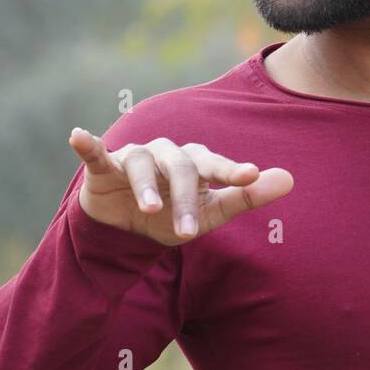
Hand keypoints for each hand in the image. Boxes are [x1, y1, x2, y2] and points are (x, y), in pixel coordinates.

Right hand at [67, 129, 293, 245]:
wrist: (126, 230)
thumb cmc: (175, 213)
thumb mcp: (212, 212)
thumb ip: (247, 196)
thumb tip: (290, 179)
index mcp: (195, 162)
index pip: (216, 165)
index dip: (232, 171)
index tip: (250, 176)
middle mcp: (167, 154)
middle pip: (181, 169)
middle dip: (185, 201)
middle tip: (187, 232)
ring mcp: (135, 157)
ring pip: (143, 165)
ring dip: (148, 188)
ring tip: (153, 210)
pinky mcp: (105, 168)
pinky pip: (97, 154)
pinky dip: (88, 145)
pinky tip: (79, 136)